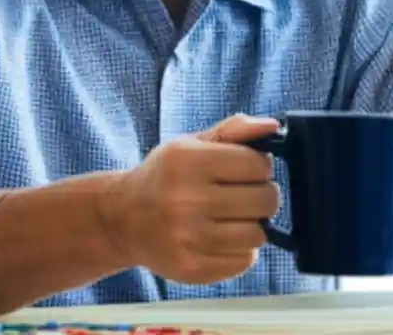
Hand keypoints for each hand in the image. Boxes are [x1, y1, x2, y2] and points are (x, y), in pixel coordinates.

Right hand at [97, 114, 280, 284]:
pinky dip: (237, 251)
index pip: (258, 165)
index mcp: (186, 161)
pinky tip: (216, 239)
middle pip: (265, 201)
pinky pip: (245, 261)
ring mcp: (188, 238)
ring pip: (258, 235)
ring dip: (249, 226)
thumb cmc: (163, 178)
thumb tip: (271, 126)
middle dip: (258, 196)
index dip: (257, 167)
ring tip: (226, 219)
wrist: (121, 218)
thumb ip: (232, 132)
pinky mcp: (193, 268)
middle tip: (237, 196)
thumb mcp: (189, 145)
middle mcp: (185, 199)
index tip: (242, 171)